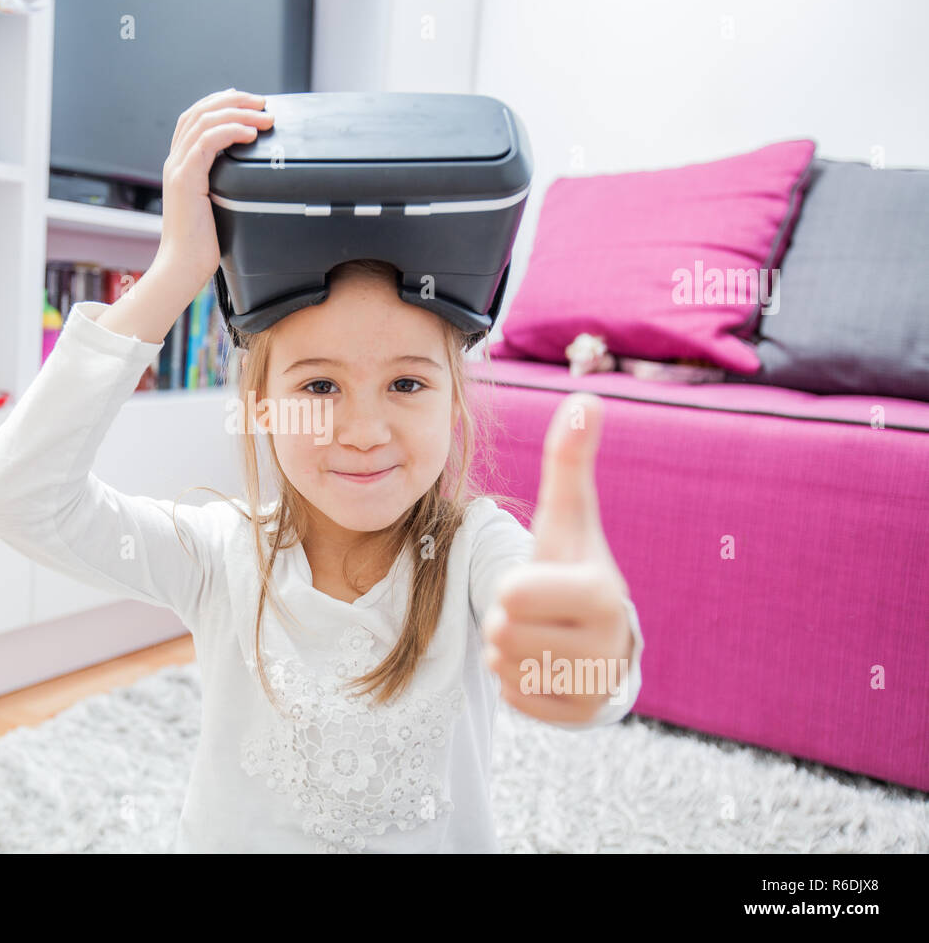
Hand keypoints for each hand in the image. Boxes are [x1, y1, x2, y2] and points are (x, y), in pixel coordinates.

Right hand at [151, 88, 273, 292]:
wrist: (182, 267)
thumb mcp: (215, 208)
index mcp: (180, 166)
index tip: (245, 100)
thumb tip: (248, 180)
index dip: (219, 102)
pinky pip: (206, 143)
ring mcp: (177, 169)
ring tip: (263, 116)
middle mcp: (175, 162)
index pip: (194, 118)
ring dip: (238, 113)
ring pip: (205, 122)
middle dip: (233, 101)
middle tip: (261, 102)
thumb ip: (223, 187)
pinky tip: (249, 133)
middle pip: (200, 112)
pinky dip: (229, 132)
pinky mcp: (184, 180)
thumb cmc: (201, 245)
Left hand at [481, 392, 633, 724]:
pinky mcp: (583, 715)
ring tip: (540, 633)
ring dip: (509, 651)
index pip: (512, 596)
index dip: (510, 588)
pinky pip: (517, 701)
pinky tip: (544, 663)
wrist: (600, 630)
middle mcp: (609, 644)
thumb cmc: (572, 562)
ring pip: (506, 669)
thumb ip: (568, 461)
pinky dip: (518, 683)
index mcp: (600, 592)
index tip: (534, 584)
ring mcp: (598, 684)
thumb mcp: (567, 515)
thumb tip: (585, 398)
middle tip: (535, 611)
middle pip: (503, 635)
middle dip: (506, 621)